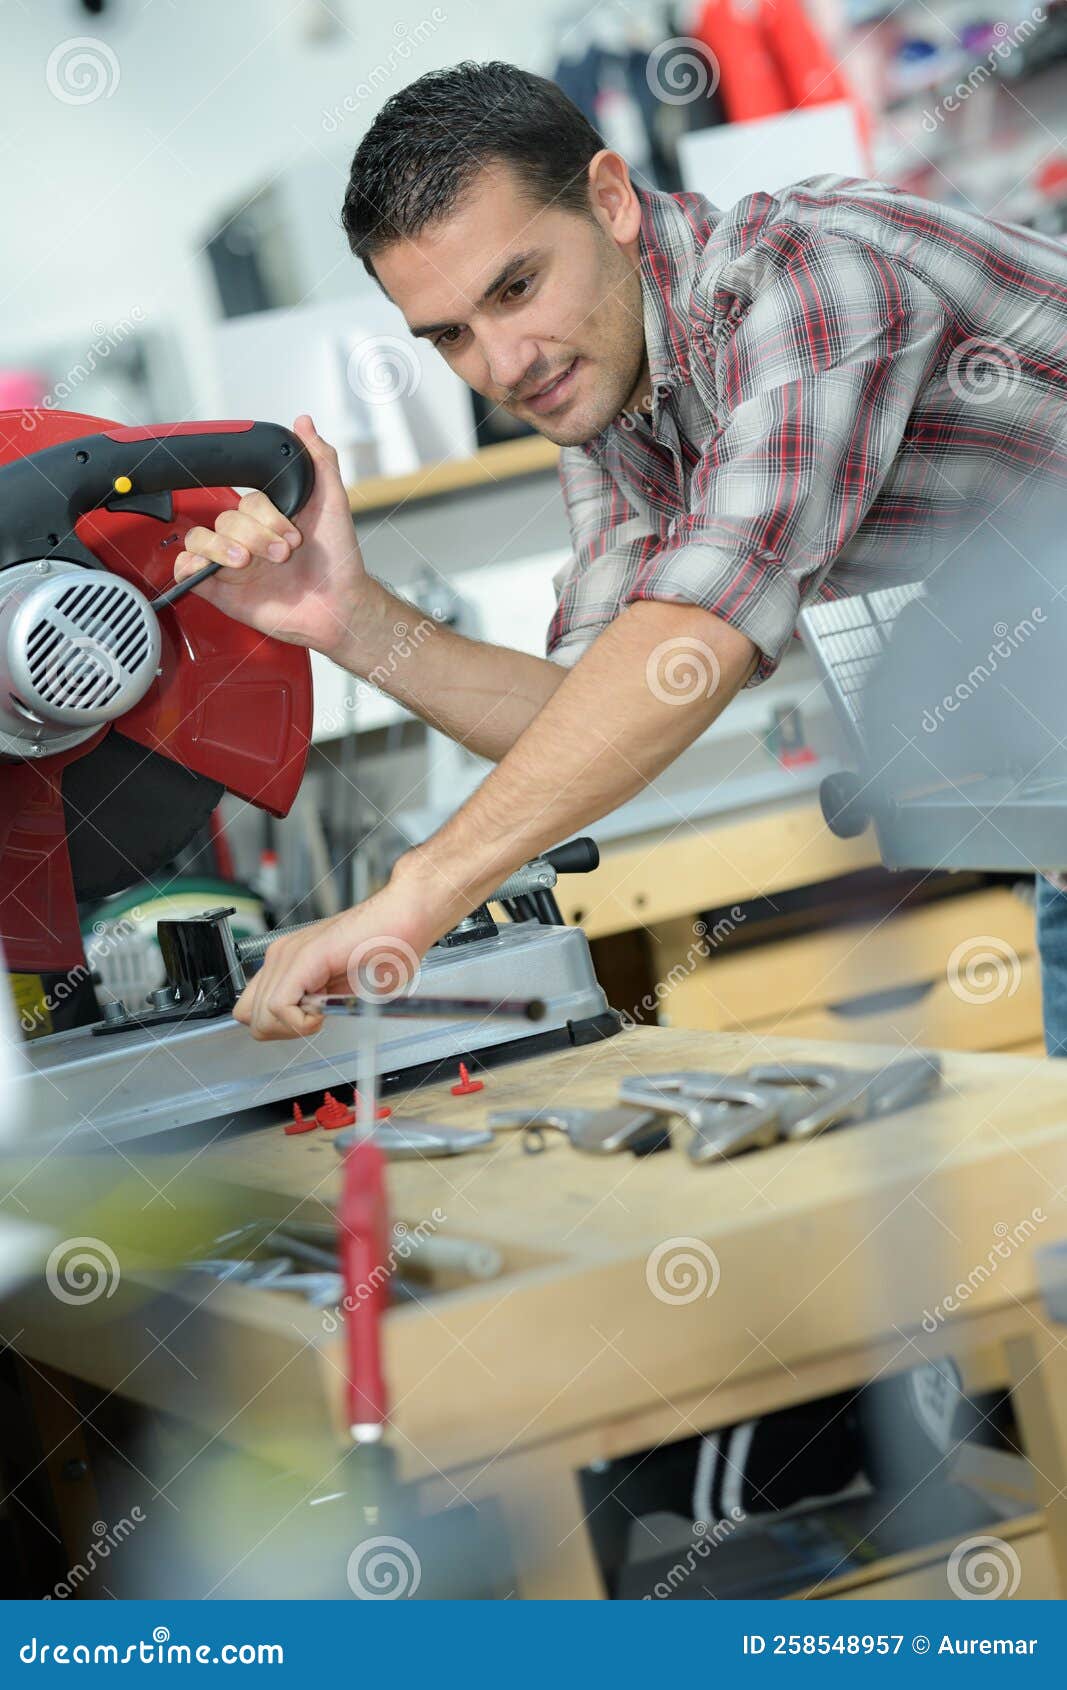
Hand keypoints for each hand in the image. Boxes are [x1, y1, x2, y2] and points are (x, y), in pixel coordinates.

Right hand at [172, 413, 382, 661]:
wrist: (338, 608)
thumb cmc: (337, 561)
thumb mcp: (333, 503)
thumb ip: (320, 460)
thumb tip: (304, 423)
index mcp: (267, 517)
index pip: (246, 501)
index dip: (266, 516)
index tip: (293, 534)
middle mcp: (247, 538)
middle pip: (224, 520)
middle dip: (255, 537)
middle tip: (283, 554)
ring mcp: (231, 563)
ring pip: (200, 540)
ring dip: (222, 548)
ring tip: (248, 563)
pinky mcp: (219, 589)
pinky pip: (185, 569)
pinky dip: (190, 565)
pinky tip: (210, 568)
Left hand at [233, 875, 445, 1040]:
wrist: (407, 916)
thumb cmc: (389, 945)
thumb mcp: (345, 988)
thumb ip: (320, 1002)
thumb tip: (304, 1018)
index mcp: (289, 962)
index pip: (254, 1009)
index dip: (281, 1027)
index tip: (313, 1020)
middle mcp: (282, 955)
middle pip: (249, 1016)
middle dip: (282, 1031)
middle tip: (315, 1020)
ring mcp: (288, 954)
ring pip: (259, 1016)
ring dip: (292, 1027)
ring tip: (324, 1011)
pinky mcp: (303, 958)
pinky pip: (278, 1007)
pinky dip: (300, 1021)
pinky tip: (324, 1011)